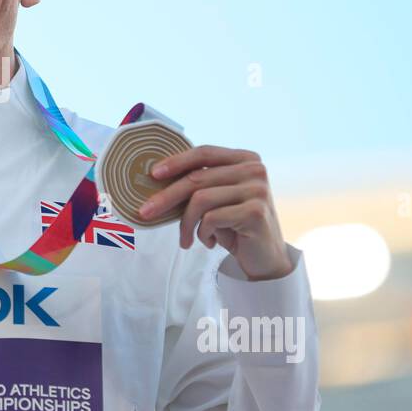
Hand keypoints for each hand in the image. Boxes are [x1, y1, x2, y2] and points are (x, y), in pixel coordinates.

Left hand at [139, 145, 293, 280]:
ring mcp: (257, 190)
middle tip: (146, 212)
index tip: (153, 174)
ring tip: (186, 239)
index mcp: (245, 159)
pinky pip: (211, 219)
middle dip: (167, 197)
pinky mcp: (255, 212)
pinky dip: (202, 233)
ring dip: (186, 223)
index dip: (176, 161)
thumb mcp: (217, 200)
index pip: (204, 152)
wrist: (265, 258)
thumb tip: (157, 178)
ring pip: (201, 199)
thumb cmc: (236, 226)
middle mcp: (255, 170)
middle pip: (197, 177)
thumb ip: (200, 184)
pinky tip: (209, 242)